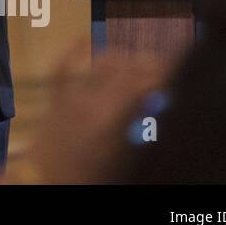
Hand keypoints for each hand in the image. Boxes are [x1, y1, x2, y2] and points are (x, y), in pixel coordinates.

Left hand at [24, 40, 167, 183]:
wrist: (45, 185)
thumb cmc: (88, 179)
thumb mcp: (124, 161)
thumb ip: (142, 132)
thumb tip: (160, 105)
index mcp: (109, 121)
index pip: (141, 84)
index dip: (164, 74)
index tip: (180, 72)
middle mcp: (89, 102)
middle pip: (124, 69)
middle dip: (150, 65)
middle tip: (169, 69)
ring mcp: (69, 99)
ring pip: (99, 64)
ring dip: (123, 59)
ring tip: (142, 62)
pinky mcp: (54, 102)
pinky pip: (62, 69)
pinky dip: (74, 52)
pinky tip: (84, 39)